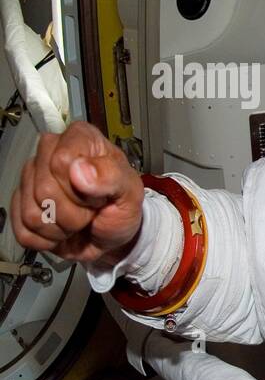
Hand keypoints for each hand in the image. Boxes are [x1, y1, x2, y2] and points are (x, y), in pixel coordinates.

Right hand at [9, 121, 144, 264]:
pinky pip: (24, 231)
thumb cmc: (121, 209)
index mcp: (80, 139)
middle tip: (90, 209)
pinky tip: (62, 229)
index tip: (99, 194)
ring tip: (78, 219)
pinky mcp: (18, 206)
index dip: (82, 187)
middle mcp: (49, 153)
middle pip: (45, 190)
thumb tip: (81, 169)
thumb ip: (112, 176)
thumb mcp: (131, 192)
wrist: (111, 237)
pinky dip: (48, 239)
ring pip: (32, 213)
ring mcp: (29, 179)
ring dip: (62, 227)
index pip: (61, 160)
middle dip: (74, 212)